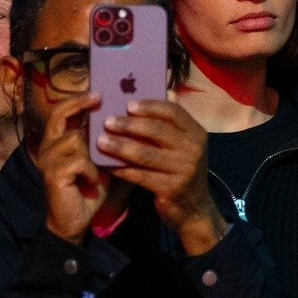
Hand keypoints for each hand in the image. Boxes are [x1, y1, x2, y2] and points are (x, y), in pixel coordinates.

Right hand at [37, 93, 109, 244]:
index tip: (98, 93)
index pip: (60, 112)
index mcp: (57, 141)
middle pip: (59, 115)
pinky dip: (91, 171)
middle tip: (100, 99)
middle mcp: (47, 147)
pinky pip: (79, 161)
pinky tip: (93, 182)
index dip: (77, 100)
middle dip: (80, 104)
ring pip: (75, 139)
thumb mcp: (99, 160)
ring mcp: (47, 160)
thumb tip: (125, 120)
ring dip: (93, 153)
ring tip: (99, 168)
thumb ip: (104, 141)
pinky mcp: (52, 174)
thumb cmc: (89, 188)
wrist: (75, 221)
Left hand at [96, 92, 225, 255]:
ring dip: (120, 146)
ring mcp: (184, 170)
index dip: (150, 106)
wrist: (193, 208)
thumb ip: (174, 121)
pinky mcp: (171, 188)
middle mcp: (193, 149)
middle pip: (157, 131)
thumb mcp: (185, 145)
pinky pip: (140, 175)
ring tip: (100, 141)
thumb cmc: (182, 170)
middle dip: (129, 124)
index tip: (128, 104)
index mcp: (196, 133)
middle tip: (107, 121)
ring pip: (145, 154)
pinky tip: (107, 164)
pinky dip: (121, 168)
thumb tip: (166, 90)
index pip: (173, 112)